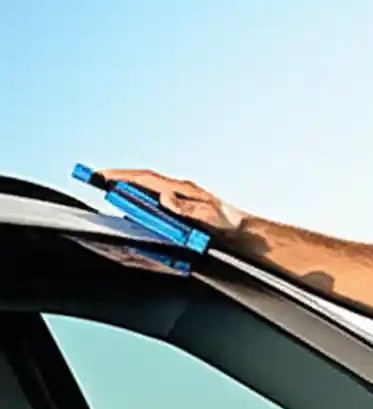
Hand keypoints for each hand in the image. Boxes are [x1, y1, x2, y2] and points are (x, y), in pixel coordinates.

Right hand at [96, 169, 246, 236]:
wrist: (243, 234)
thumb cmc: (228, 224)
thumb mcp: (209, 215)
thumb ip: (186, 207)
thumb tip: (164, 197)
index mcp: (182, 189)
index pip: (146, 179)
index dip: (122, 176)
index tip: (100, 175)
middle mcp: (178, 191)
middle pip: (141, 181)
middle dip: (117, 178)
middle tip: (93, 177)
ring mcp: (177, 200)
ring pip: (145, 190)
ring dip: (125, 187)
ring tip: (104, 186)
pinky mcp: (178, 211)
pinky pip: (152, 201)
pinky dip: (137, 199)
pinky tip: (128, 205)